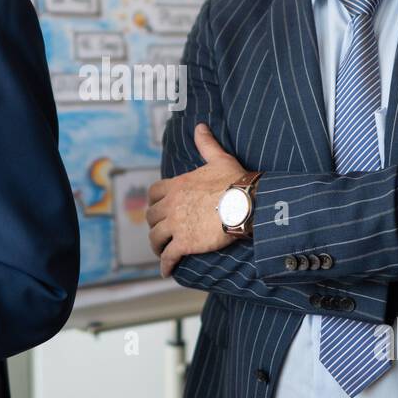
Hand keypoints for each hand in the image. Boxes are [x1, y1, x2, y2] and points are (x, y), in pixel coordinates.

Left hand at [147, 123, 246, 277]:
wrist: (246, 204)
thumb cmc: (235, 181)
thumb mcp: (219, 159)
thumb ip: (206, 144)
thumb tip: (200, 126)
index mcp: (177, 185)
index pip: (153, 193)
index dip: (154, 202)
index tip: (157, 208)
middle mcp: (171, 205)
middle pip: (152, 217)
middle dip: (154, 224)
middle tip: (160, 231)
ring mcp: (176, 225)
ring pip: (155, 237)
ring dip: (156, 245)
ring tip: (161, 251)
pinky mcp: (185, 243)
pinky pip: (169, 256)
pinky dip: (166, 265)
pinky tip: (167, 271)